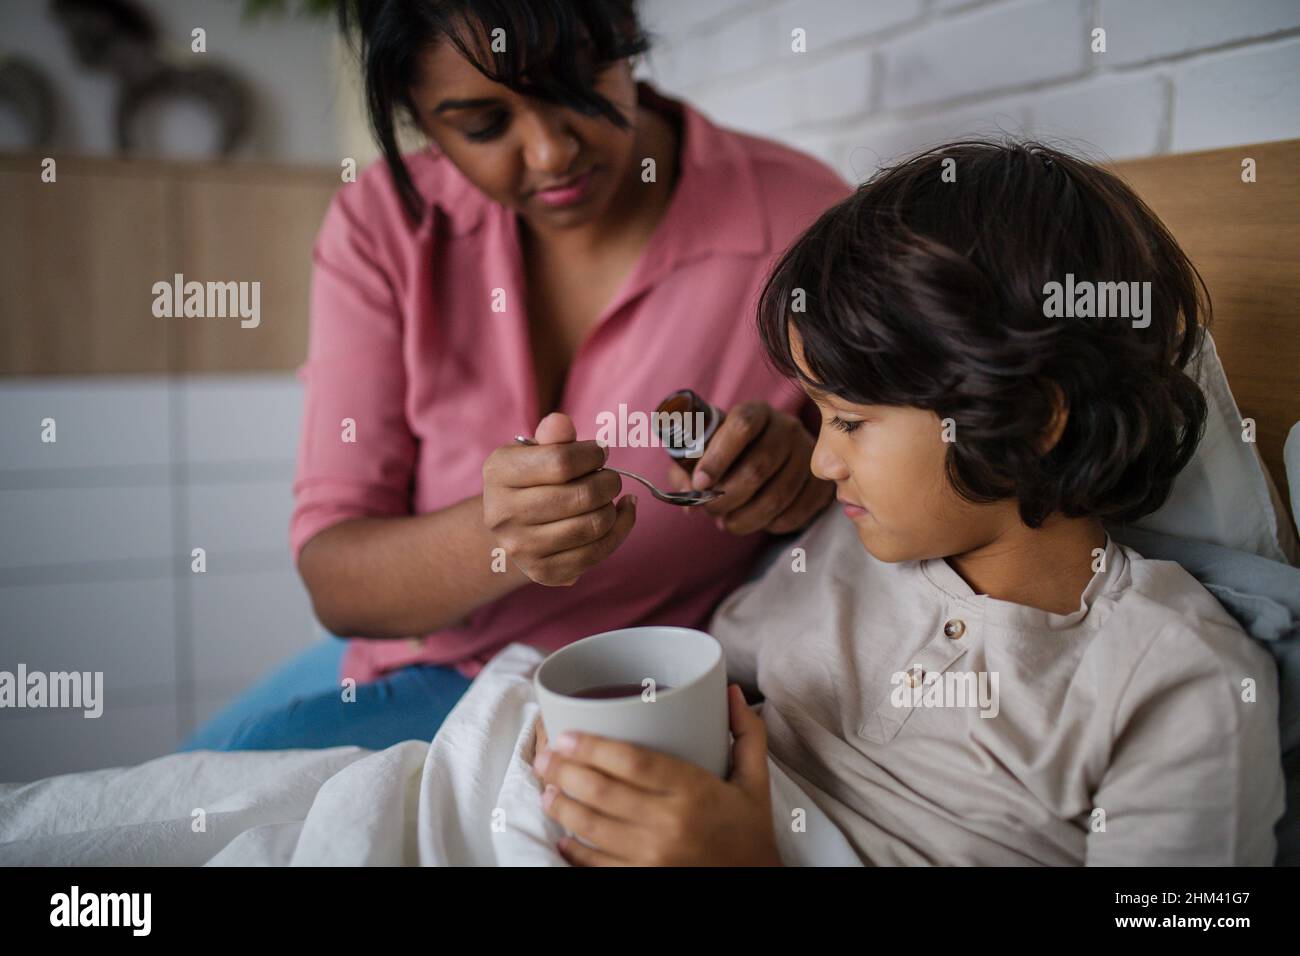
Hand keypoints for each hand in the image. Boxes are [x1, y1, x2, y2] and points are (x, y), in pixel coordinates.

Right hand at [482, 412, 636, 585]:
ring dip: (612, 507)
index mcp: (498, 473)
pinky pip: (597, 553)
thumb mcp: (535, 450)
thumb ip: (552, 436)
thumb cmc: (532, 480)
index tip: (599, 453)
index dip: (592, 455)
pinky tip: (621, 513)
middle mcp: (503, 514)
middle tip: (610, 477)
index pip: (561, 462)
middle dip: (609, 482)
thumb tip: (561, 423)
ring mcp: (521, 548)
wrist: (512, 527)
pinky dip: (620, 530)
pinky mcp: (543, 573)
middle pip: (581, 497)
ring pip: (592, 526)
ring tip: (609, 497)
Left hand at [531, 685, 781, 865]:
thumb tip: (731, 689)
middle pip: (603, 792)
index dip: (593, 747)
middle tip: (544, 758)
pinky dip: (575, 853)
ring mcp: (654, 858)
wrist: (758, 884)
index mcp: (695, 790)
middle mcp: (670, 824)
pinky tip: (563, 838)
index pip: (633, 762)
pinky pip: (599, 867)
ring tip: (546, 791)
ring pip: (593, 829)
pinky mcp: (646, 881)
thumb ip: (746, 732)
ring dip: (562, 808)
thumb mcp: (756, 780)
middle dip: (564, 772)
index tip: (566, 735)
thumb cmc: (751, 830)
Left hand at [665, 401, 831, 534]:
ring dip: (747, 518)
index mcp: (756, 412)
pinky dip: (772, 525)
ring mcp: (809, 455)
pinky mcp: (821, 482)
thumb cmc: (731, 454)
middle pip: (758, 467)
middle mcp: (786, 428)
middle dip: (727, 497)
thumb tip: (687, 498)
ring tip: (728, 523)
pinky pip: (797, 511)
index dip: (718, 457)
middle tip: (710, 511)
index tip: (699, 484)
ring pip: (778, 495)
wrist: (776, 455)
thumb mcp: (705, 451)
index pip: (742, 426)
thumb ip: (687, 470)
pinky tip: (757, 523)